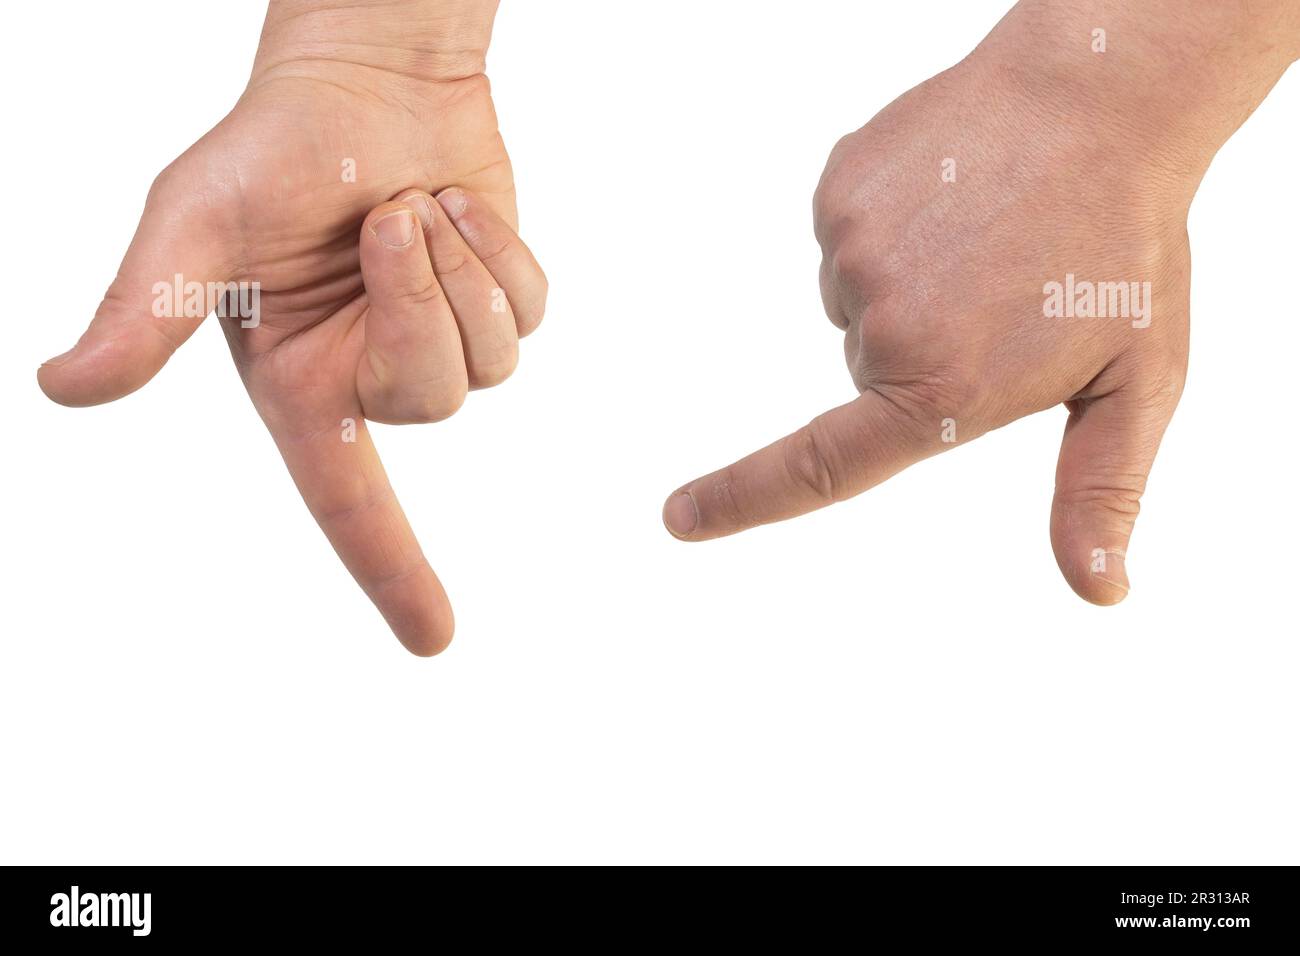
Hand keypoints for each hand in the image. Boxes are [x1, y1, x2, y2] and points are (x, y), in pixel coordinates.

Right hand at [37, 0, 546, 654]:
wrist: (363, 80)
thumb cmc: (269, 150)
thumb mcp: (193, 227)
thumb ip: (144, 313)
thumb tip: (61, 390)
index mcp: (301, 385)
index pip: (349, 502)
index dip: (391, 573)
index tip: (436, 640)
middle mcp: (372, 376)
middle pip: (436, 400)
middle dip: (417, 297)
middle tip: (385, 220)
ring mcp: (441, 341)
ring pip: (493, 357)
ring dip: (456, 262)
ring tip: (410, 207)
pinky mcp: (497, 302)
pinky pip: (529, 308)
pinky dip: (497, 247)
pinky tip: (453, 207)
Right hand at [663, 1, 1297, 603]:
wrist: (1103, 97)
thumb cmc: (1128, 247)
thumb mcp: (1135, 381)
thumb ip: (1100, 492)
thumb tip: (1101, 593)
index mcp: (942, 386)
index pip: (819, 467)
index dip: (740, 499)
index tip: (677, 520)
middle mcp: (883, 324)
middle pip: (866, 370)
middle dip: (920, 350)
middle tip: (1001, 295)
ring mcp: (854, 248)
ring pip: (856, 300)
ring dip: (908, 282)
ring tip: (983, 234)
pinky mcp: (840, 190)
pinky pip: (847, 236)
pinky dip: (890, 226)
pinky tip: (950, 195)